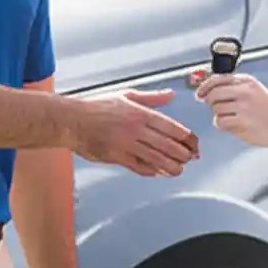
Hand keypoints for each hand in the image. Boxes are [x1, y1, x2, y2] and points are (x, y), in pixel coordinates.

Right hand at [70, 88, 199, 176]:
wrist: (73, 120)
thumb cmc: (98, 106)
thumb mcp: (126, 95)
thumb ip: (151, 98)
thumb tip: (171, 95)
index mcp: (140, 113)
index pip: (170, 127)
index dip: (185, 137)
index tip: (194, 143)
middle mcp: (135, 129)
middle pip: (166, 145)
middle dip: (182, 154)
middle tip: (191, 158)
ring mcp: (126, 145)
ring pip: (155, 158)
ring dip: (170, 166)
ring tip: (179, 169)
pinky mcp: (116, 157)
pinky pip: (138, 166)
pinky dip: (150, 170)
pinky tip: (158, 172)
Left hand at [196, 73, 267, 148]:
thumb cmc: (267, 110)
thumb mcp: (253, 90)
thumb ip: (232, 87)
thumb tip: (206, 90)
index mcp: (246, 81)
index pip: (217, 79)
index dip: (204, 87)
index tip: (199, 93)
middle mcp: (244, 91)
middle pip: (213, 94)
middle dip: (211, 102)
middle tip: (216, 107)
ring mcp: (243, 107)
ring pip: (216, 109)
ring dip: (220, 115)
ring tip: (233, 117)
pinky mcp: (242, 122)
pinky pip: (220, 122)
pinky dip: (223, 125)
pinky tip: (234, 125)